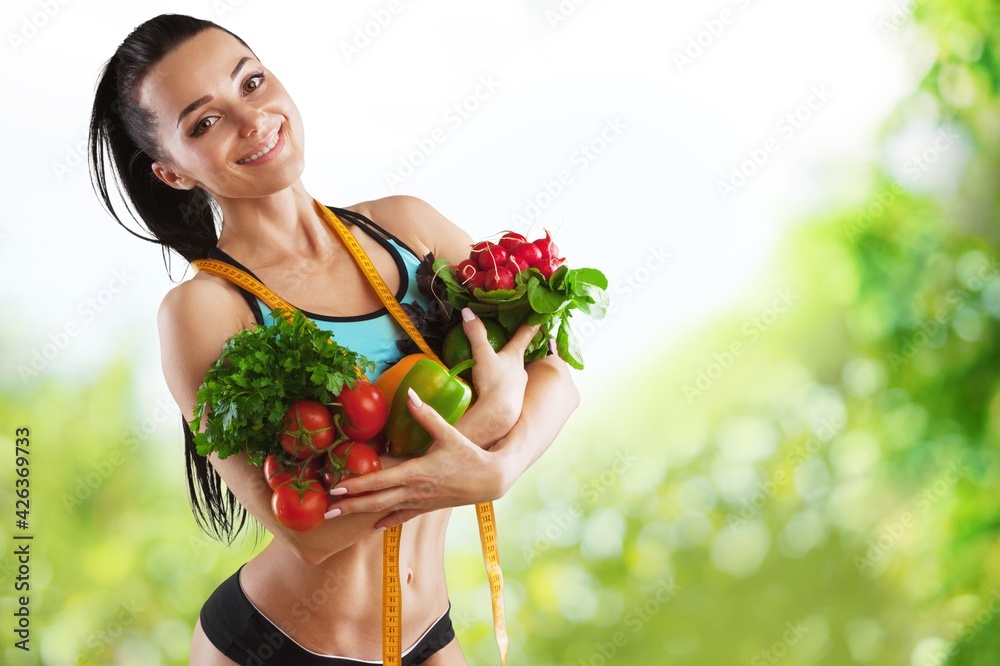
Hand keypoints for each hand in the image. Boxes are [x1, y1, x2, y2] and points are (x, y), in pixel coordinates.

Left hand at [324, 387, 512, 529]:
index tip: (336, 488)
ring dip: (359, 513)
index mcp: (415, 473)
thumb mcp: (448, 433)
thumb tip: (410, 394)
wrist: (489, 480)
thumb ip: (426, 414)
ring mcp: (418, 502)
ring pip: (383, 510)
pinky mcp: (425, 507)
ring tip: (337, 515)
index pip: (379, 481)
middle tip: (325, 510)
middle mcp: (413, 491)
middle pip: (375, 501)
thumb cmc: (468, 455)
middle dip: (349, 506)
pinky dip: (385, 521)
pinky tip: (373, 526)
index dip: (356, 485)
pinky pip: (401, 517)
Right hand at [460, 308, 537, 445]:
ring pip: (516, 372)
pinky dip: (503, 383)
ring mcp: (518, 385)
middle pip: (522, 354)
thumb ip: (476, 334)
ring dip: (511, 368)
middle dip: (520, 348)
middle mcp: (521, 370)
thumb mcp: (482, 355)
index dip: (533, 324)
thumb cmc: (495, 383)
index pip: (526, 334)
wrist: (499, 415)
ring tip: (502, 365)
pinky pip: (508, 387)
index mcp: (515, 355)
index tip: (541, 316)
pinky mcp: (513, 400)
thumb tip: (467, 312)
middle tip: (516, 342)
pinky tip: (495, 386)